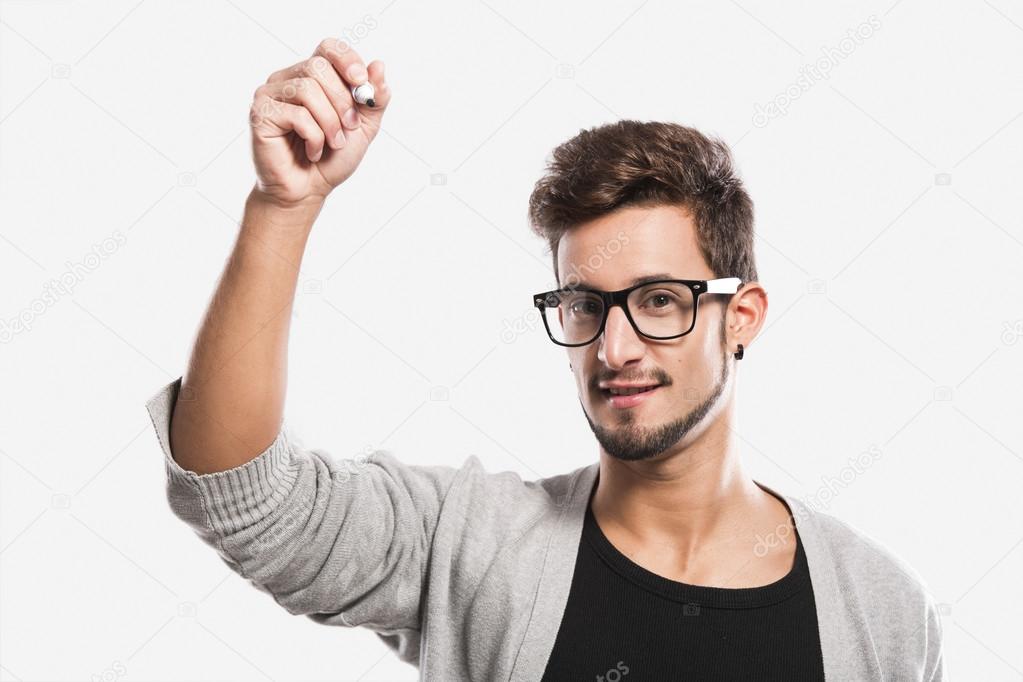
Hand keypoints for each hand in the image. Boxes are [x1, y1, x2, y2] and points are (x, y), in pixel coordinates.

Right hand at [248, 38, 390, 208]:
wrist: (308, 192)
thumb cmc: (332, 159)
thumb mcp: (363, 128)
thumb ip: (374, 100)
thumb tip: (378, 64)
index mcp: (312, 76)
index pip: (328, 47)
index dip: (346, 59)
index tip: (360, 81)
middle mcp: (287, 79)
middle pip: (317, 66)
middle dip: (342, 101)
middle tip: (349, 127)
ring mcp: (270, 94)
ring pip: (307, 90)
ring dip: (330, 122)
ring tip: (333, 143)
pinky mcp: (260, 114)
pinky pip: (296, 114)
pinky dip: (314, 137)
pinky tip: (312, 152)